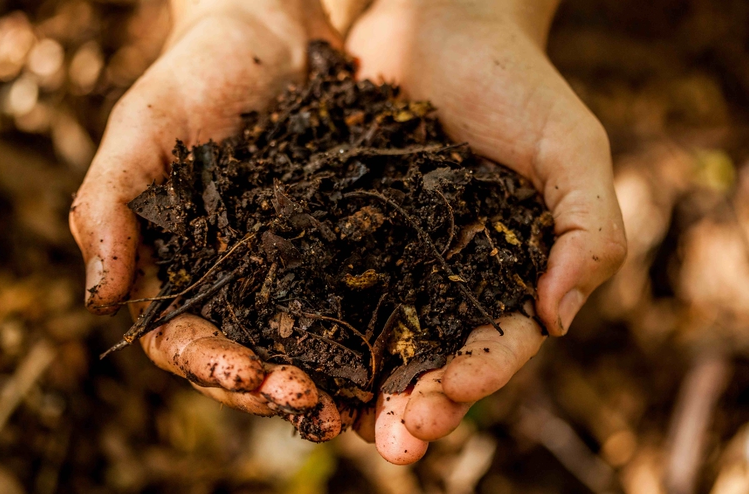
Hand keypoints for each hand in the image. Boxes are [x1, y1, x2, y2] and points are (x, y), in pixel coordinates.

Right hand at [69, 0, 346, 439]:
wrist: (266, 32)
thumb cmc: (191, 76)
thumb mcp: (141, 132)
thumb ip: (108, 207)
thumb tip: (99, 301)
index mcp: (179, 270)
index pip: (184, 343)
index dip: (211, 368)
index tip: (249, 377)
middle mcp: (234, 281)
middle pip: (248, 355)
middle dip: (275, 386)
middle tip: (314, 405)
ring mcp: (288, 266)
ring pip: (302, 339)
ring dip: (324, 376)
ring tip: (354, 402)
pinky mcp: (336, 243)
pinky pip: (352, 294)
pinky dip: (367, 328)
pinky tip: (391, 350)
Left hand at [346, 0, 626, 461]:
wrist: (441, 25)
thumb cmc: (517, 83)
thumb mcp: (571, 149)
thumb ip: (586, 229)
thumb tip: (558, 318)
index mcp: (507, 273)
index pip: (498, 343)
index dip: (474, 379)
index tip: (441, 401)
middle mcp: (446, 278)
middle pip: (432, 357)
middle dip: (414, 405)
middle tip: (389, 444)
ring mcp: (391, 257)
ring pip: (374, 336)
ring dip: (357, 385)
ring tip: (335, 420)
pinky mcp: (341, 230)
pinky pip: (325, 283)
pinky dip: (311, 324)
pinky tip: (290, 355)